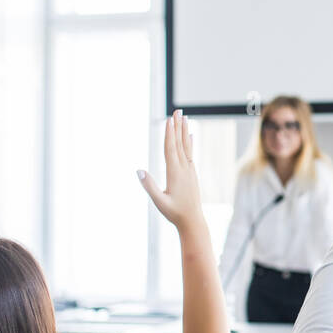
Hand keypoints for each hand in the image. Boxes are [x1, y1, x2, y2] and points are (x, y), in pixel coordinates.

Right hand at [138, 111, 204, 233]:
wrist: (193, 221)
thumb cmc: (174, 213)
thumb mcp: (159, 202)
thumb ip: (149, 186)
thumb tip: (138, 170)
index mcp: (175, 173)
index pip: (171, 149)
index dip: (169, 134)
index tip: (169, 119)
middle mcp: (184, 169)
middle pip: (180, 143)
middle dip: (178, 126)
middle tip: (178, 110)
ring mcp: (190, 171)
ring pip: (186, 146)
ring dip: (184, 131)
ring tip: (184, 117)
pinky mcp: (192, 174)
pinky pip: (190, 154)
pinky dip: (189, 143)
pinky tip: (190, 135)